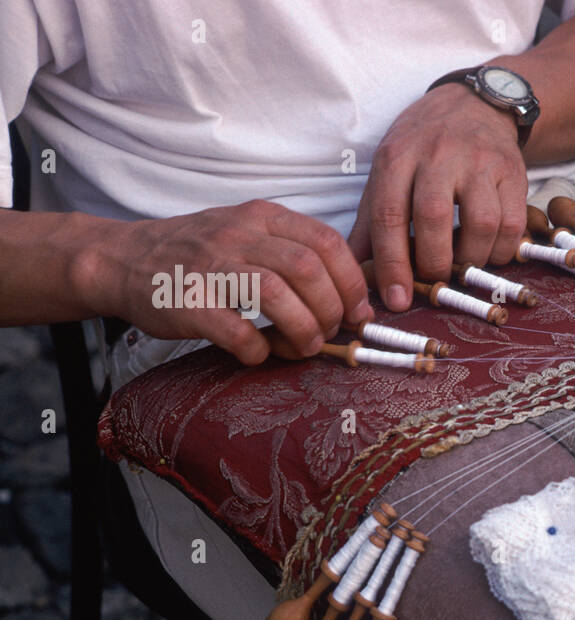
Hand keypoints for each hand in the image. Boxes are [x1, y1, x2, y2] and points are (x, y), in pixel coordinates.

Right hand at [82, 200, 371, 365]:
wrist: (122, 260)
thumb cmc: (199, 255)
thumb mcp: (247, 233)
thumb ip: (294, 253)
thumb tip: (352, 299)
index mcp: (261, 216)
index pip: (326, 241)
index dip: (351, 282)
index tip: (357, 311)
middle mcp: (237, 234)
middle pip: (308, 269)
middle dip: (331, 309)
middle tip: (331, 333)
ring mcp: (209, 266)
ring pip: (277, 295)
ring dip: (303, 330)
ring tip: (304, 346)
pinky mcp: (186, 303)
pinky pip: (237, 331)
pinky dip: (259, 350)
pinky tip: (259, 353)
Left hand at [347, 82, 528, 310]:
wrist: (474, 105)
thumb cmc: (424, 147)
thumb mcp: (389, 171)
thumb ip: (371, 221)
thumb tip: (353, 270)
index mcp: (398, 156)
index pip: (389, 215)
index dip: (392, 264)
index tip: (396, 301)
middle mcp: (438, 154)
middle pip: (433, 218)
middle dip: (434, 263)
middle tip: (434, 280)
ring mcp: (480, 161)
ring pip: (481, 223)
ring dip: (472, 259)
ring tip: (463, 264)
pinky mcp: (513, 171)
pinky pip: (512, 223)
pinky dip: (502, 251)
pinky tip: (489, 252)